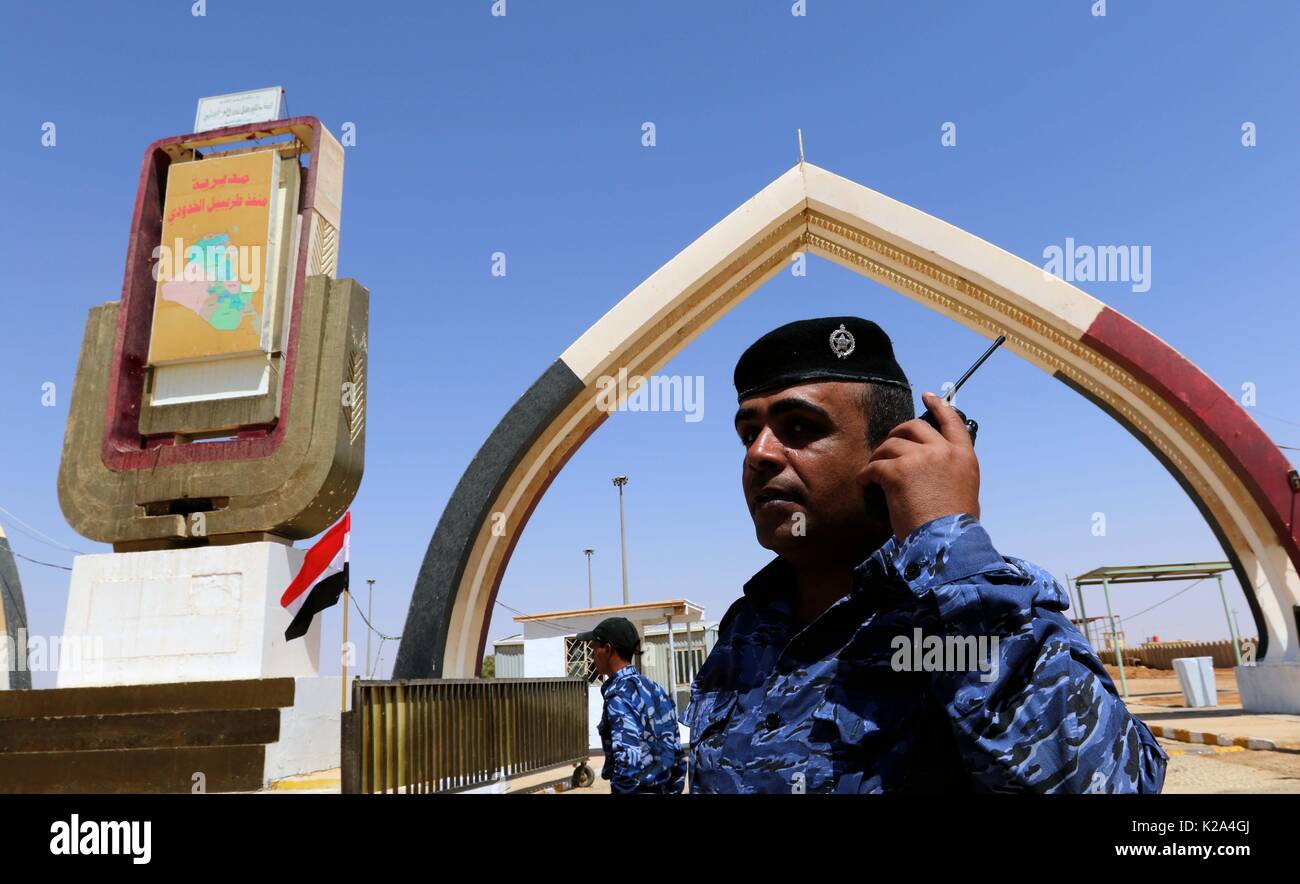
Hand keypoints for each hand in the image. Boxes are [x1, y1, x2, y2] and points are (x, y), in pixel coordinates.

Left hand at [857, 391, 980, 541]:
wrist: (945, 542)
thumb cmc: (955, 527)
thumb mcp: (966, 492)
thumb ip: (952, 473)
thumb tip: (936, 473)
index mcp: (964, 456)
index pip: (952, 421)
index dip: (939, 406)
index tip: (928, 395)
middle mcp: (943, 451)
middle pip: (914, 427)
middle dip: (898, 433)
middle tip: (888, 445)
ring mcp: (920, 458)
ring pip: (890, 445)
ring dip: (879, 456)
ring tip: (874, 470)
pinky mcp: (897, 471)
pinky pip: (874, 466)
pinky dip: (866, 476)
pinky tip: (865, 485)